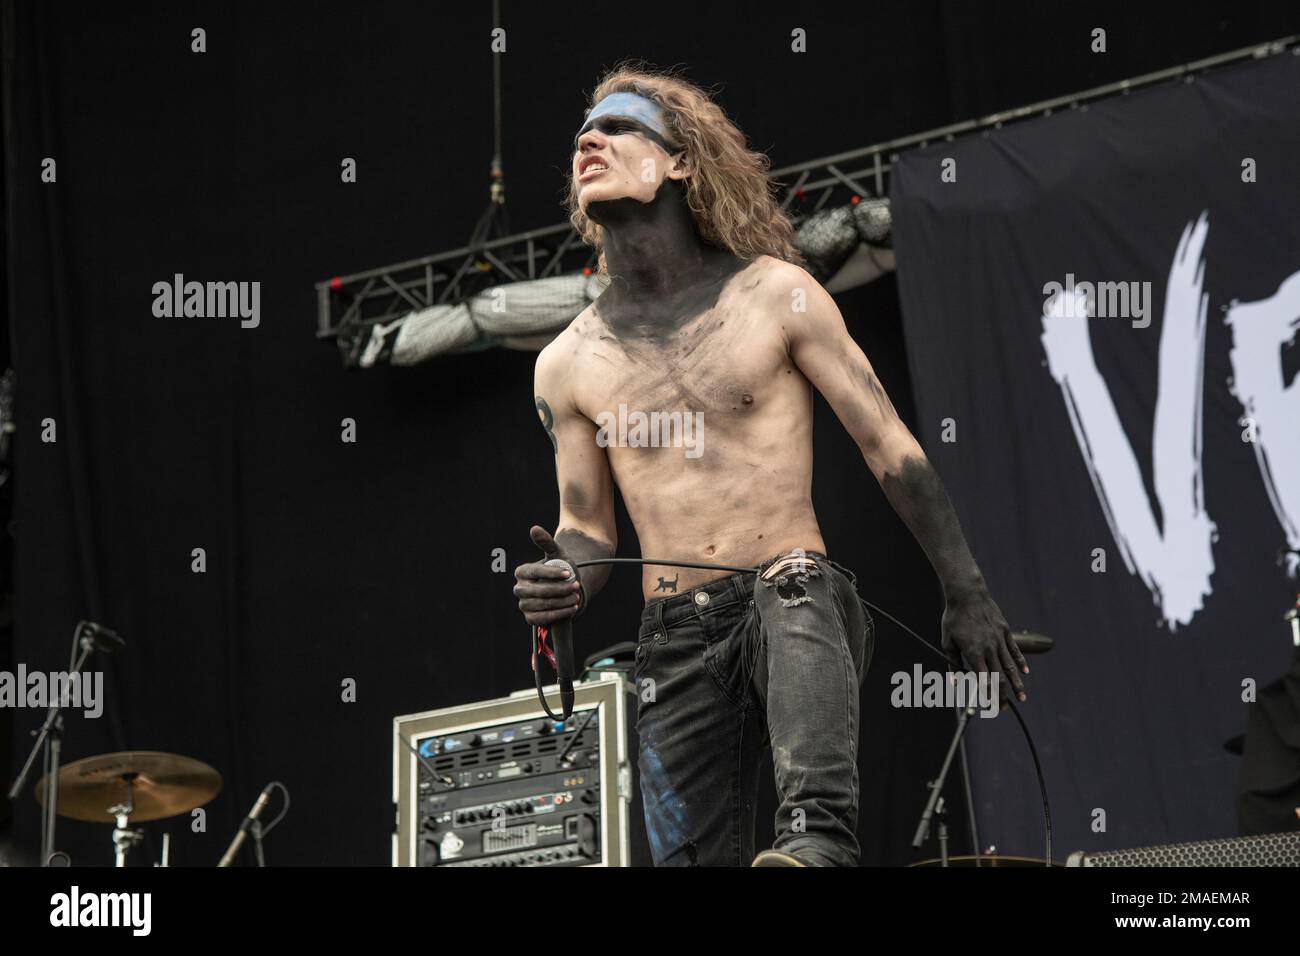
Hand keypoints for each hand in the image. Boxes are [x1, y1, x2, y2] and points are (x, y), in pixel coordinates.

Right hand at [513, 526, 583, 626]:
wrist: (564, 589)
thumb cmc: (559, 569)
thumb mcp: (556, 554)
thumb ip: (546, 542)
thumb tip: (534, 528)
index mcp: (522, 571)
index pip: (535, 572)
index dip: (552, 573)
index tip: (568, 573)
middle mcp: (519, 589)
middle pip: (540, 590)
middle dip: (561, 589)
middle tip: (576, 586)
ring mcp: (523, 604)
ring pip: (543, 605)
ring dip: (562, 601)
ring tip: (576, 597)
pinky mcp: (530, 618)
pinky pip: (543, 618)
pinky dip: (559, 613)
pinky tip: (572, 608)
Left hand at [941, 588, 1028, 703]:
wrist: (968, 594)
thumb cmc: (954, 618)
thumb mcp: (947, 641)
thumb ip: (952, 662)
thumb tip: (955, 682)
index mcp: (973, 652)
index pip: (983, 679)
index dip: (988, 694)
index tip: (990, 705)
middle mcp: (989, 648)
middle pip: (999, 676)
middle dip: (1002, 694)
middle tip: (1003, 708)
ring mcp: (999, 639)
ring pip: (1010, 666)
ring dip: (1016, 684)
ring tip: (1021, 698)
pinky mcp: (1005, 631)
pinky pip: (1014, 650)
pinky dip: (1020, 662)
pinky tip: (1025, 673)